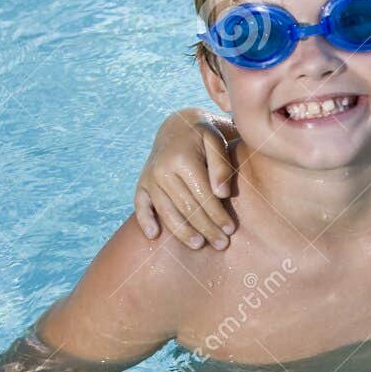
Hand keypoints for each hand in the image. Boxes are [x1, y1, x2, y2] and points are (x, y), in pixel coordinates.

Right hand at [133, 109, 236, 249]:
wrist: (177, 126)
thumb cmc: (204, 137)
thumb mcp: (217, 142)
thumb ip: (221, 167)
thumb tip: (223, 194)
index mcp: (182, 159)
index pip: (203, 195)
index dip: (217, 215)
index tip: (230, 230)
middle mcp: (162, 170)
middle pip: (186, 207)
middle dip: (205, 228)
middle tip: (221, 244)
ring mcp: (149, 178)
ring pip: (166, 211)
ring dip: (182, 231)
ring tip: (198, 245)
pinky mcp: (141, 184)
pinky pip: (140, 205)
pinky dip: (145, 220)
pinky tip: (153, 236)